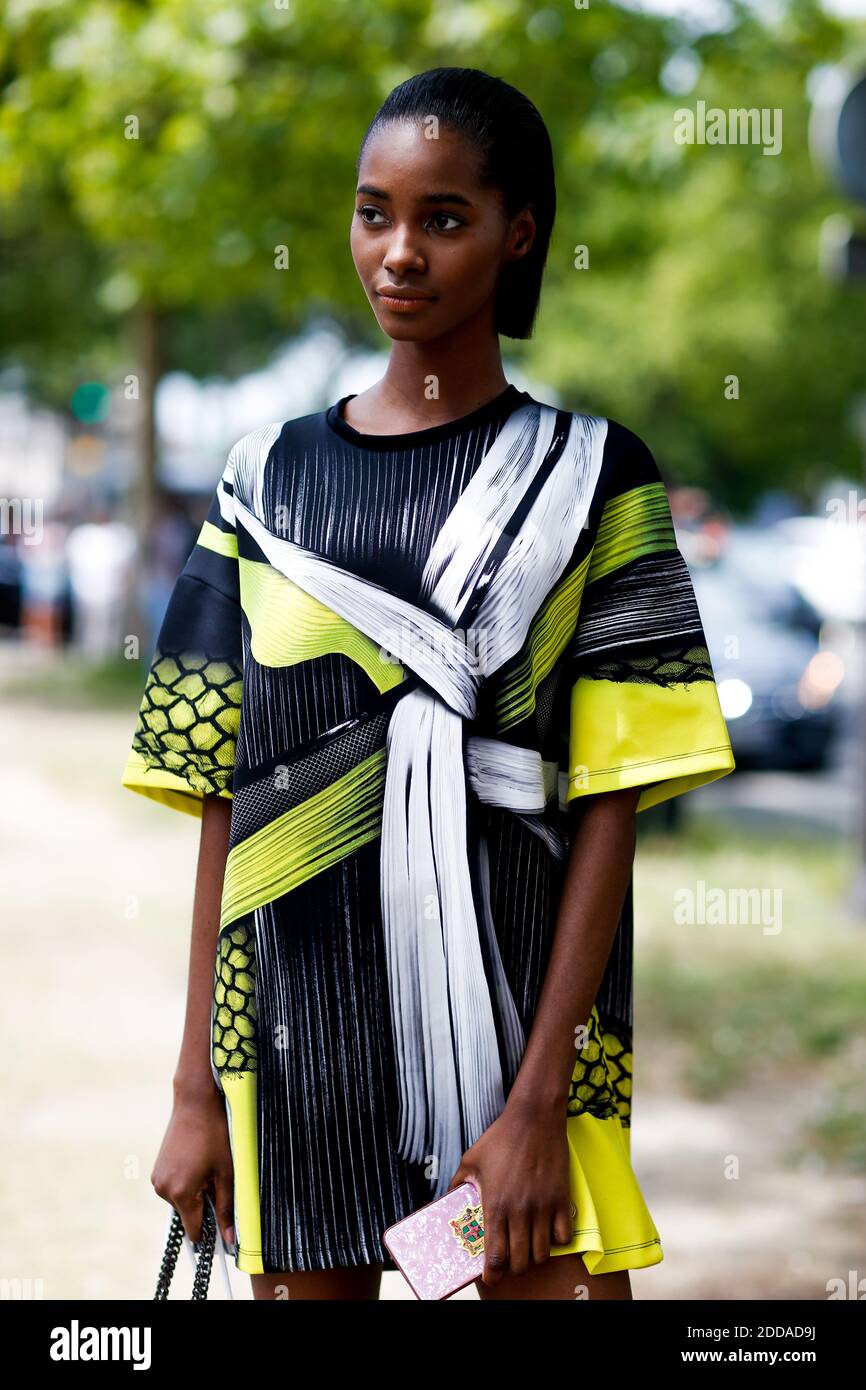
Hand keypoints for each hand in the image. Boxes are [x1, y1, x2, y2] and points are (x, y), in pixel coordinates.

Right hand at [151, 1083, 234, 1251]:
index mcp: (180, 1193)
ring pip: (181, 1200)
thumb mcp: (226, 1173)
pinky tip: (197, 1161)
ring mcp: (157, 1179)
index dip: (210, 1231)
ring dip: (195, 1192)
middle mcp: (163, 1189)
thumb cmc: (215, 1134)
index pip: (194, 1230)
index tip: (223, 1226)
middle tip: (217, 1178)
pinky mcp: (157, 1169)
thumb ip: (226, 1209)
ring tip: (207, 1165)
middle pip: (188, 1214)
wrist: (195, 1102)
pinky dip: (187, 1182)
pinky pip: (174, 1187)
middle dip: (204, 1204)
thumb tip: (229, 1240)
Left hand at [447, 1099, 573, 1286]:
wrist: (534, 1118)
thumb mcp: (471, 1160)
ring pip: (542, 1254)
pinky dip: (556, 1241)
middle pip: (519, 1262)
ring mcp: (543, 1207)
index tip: (489, 1278)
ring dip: (533, 1256)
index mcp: (495, 1204)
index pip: (495, 1256)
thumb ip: (459, 1184)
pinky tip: (547, 1231)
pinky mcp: (562, 1199)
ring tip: (527, 1247)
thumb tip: (450, 1200)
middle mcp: (520, 1211)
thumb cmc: (501, 1137)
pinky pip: (563, 1237)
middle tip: (508, 1260)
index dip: (492, 1274)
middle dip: (512, 1268)